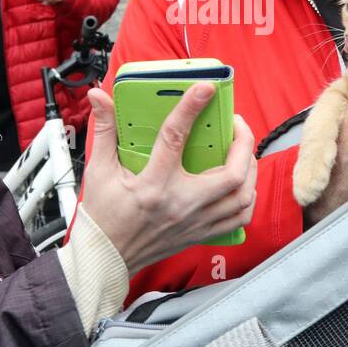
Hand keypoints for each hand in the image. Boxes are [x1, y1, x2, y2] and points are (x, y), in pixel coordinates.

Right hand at [80, 84, 256, 275]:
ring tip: (242, 151)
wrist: (105, 257)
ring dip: (249, 170)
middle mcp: (180, 205)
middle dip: (243, 143)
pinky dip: (247, 199)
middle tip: (235, 125)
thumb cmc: (103, 216)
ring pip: (242, 197)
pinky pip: (238, 219)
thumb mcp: (99, 170)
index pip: (176, 139)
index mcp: (153, 185)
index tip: (204, 89)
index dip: (191, 109)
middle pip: (231, 174)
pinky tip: (241, 184)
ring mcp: (195, 222)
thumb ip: (105, 131)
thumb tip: (98, 97)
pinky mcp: (200, 234)